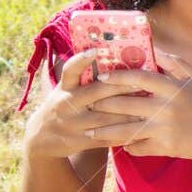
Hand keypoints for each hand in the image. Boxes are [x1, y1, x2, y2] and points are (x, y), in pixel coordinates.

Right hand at [23, 49, 150, 158]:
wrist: (42, 137)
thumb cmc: (64, 105)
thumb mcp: (66, 90)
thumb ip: (84, 78)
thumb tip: (114, 58)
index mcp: (64, 88)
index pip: (70, 70)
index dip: (81, 59)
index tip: (96, 50)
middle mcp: (66, 103)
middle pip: (97, 92)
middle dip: (121, 87)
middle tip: (142, 83)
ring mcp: (73, 123)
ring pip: (106, 118)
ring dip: (129, 113)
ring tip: (149, 107)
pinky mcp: (80, 140)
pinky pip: (107, 137)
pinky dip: (125, 134)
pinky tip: (142, 129)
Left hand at [85, 51, 191, 159]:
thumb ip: (173, 62)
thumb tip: (153, 47)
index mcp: (172, 88)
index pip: (138, 78)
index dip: (116, 76)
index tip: (100, 76)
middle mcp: (166, 108)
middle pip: (125, 104)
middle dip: (103, 104)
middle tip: (89, 103)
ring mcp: (164, 129)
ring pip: (126, 130)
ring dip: (105, 131)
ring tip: (91, 130)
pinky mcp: (166, 147)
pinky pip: (139, 147)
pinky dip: (127, 146)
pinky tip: (118, 144)